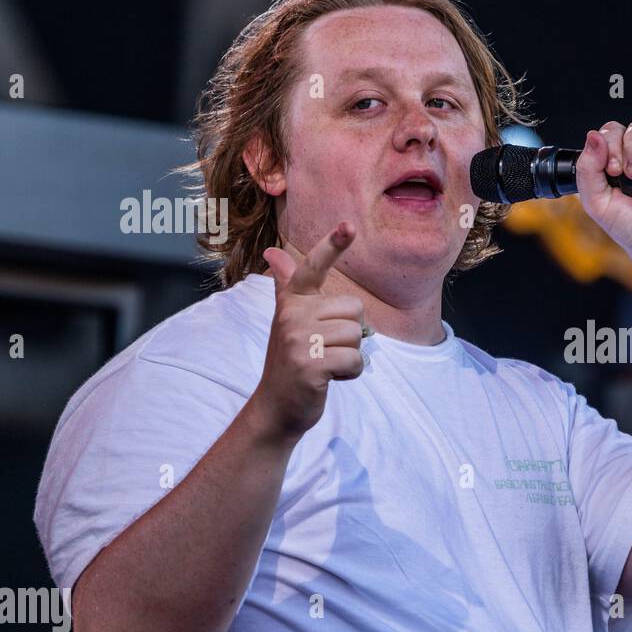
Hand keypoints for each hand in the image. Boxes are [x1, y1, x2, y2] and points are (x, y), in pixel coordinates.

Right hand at [250, 222, 366, 439]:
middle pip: (355, 309)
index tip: (350, 225)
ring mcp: (298, 340)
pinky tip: (329, 378)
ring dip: (349, 355)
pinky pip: (355, 360)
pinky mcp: (309, 365)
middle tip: (324, 349)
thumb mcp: (288, 319)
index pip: (313, 267)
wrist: (276, 406)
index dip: (332, 245)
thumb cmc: (291, 359)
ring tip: (324, 363)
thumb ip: (286, 285)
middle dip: (350, 334)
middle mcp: (292, 315)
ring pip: (357, 336)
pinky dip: (350, 373)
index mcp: (292, 301)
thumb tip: (274, 252)